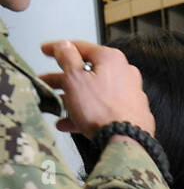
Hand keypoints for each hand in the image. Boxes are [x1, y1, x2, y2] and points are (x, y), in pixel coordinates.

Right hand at [39, 41, 155, 136]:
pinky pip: (104, 110)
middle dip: (63, 79)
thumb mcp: (74, 78)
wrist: (125, 143)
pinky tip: (69, 123)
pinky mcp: (131, 114)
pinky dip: (86, 114)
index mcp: (112, 59)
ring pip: (94, 93)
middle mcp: (125, 74)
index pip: (80, 47)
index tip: (46, 51)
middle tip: (46, 81)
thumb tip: (64, 46)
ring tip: (54, 104)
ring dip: (71, 98)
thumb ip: (66, 57)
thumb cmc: (102, 111)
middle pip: (87, 72)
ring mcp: (130, 95)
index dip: (58, 48)